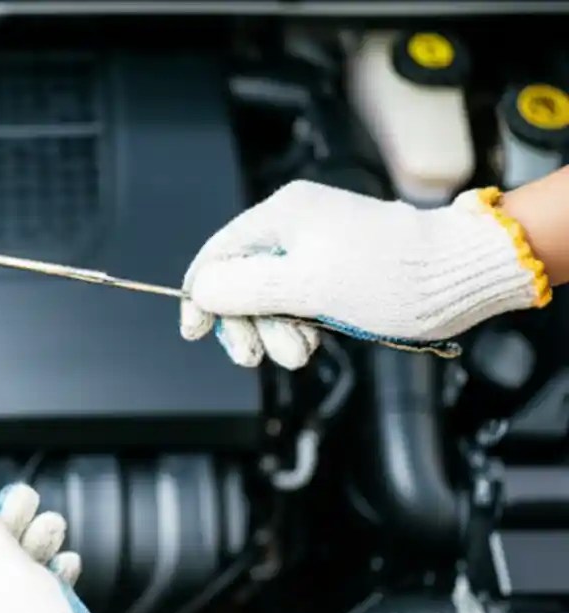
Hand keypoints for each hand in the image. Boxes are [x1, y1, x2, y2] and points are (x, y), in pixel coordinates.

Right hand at [181, 180, 550, 368]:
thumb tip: (201, 290)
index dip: (200, 294)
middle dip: (246, 322)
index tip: (195, 332)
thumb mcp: (306, 285)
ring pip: (269, 297)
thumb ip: (244, 287)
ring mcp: (316, 248)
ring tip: (303, 350)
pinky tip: (315, 340)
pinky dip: (298, 326)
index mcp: (282, 214)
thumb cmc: (389, 277)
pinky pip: (297, 302)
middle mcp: (295, 225)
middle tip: (255, 357)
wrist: (459, 277)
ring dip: (276, 331)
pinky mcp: (336, 272)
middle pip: (241, 280)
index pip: (218, 253)